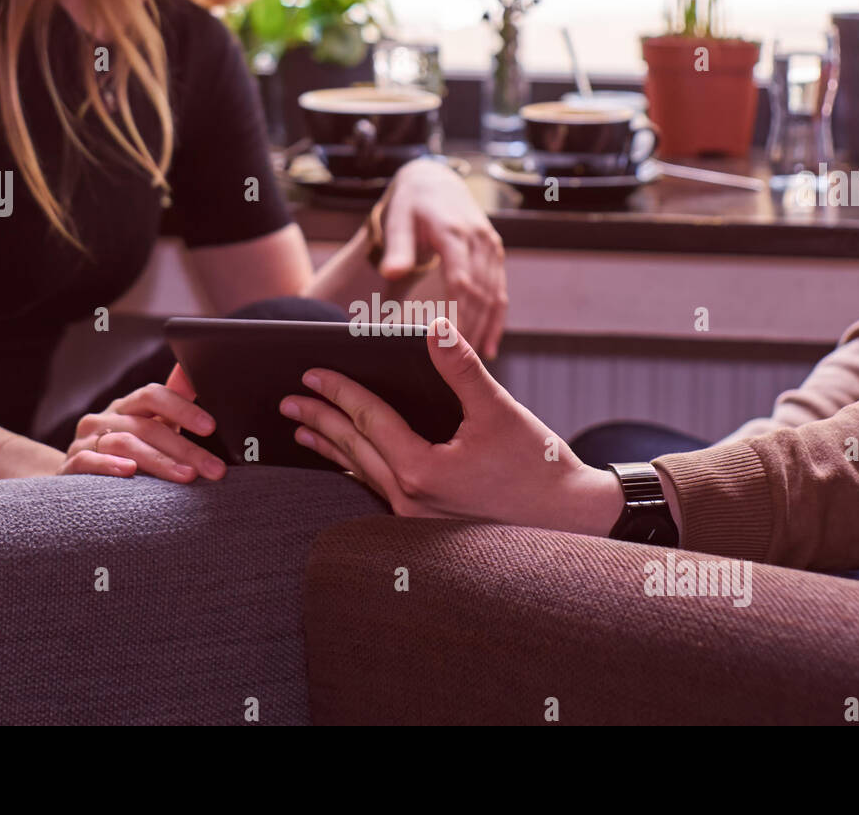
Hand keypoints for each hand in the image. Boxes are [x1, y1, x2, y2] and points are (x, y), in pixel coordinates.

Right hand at [57, 364, 227, 482]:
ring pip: (125, 444)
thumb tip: (191, 367)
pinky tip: (130, 471)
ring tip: (187, 476)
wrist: (78, 473)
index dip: (183, 409)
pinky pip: (88, 461)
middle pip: (147, 427)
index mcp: (127, 406)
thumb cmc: (126, 448)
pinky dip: (109, 465)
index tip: (210, 426)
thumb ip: (173, 399)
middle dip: (186, 449)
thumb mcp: (151, 424)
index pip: (153, 395)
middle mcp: (105, 418)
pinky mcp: (72, 465)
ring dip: (160, 461)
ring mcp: (86, 440)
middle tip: (213, 468)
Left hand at [279, 318, 619, 533]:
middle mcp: (412, 500)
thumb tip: (435, 330)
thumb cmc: (539, 468)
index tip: (312, 374)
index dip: (339, 391)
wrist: (569, 519)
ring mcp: (417, 520)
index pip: (369, 421)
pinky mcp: (428, 527)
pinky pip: (381, 491)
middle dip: (321, 420)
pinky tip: (351, 462)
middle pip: (354, 450)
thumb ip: (461, 369)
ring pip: (363, 474)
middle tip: (290, 401)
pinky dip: (359, 469)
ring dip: (333, 448)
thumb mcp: (500, 412)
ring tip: (306, 431)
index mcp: (423, 471)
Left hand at [378, 159, 507, 358]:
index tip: (448, 345)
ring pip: (494, 295)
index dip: (457, 315)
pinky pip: (499, 291)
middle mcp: (479, 240)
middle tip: (457, 366)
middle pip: (480, 294)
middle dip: (470, 330)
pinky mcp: (495, 253)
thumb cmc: (411, 204)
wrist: (437, 181)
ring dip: (485, 330)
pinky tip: (488, 347)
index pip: (460, 281)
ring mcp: (491, 247)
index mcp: (454, 233)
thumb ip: (396, 249)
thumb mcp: (398, 220)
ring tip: (471, 363)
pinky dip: (495, 320)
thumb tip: (391, 272)